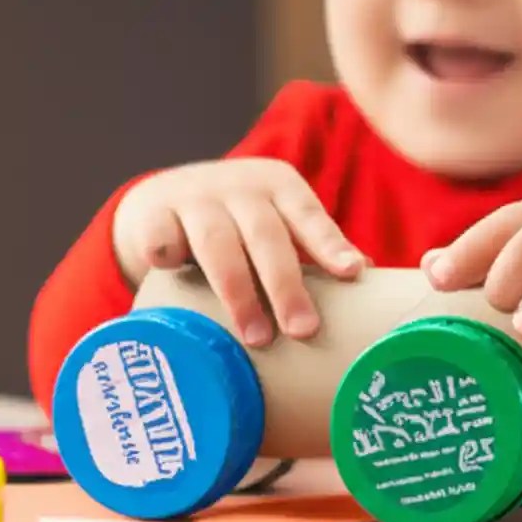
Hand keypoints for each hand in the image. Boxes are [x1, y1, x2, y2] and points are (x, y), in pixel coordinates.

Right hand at [113, 158, 367, 346]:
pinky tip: (170, 271)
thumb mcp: (275, 219)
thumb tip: (369, 275)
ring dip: (237, 290)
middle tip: (303, 330)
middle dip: (286, 284)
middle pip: (266, 234)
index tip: (350, 273)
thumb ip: (312, 244)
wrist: (160, 199)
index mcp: (278, 186)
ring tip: (256, 335)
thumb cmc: (236, 221)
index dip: (328, 243)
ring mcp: (193, 198)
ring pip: (217, 242)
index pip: (308, 214)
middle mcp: (238, 186)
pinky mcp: (152, 214)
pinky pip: (160, 235)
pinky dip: (165, 251)